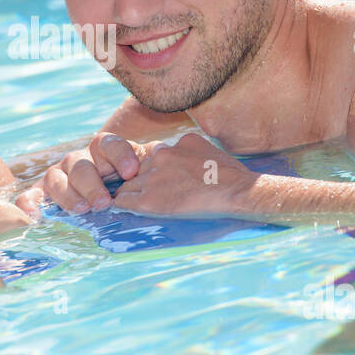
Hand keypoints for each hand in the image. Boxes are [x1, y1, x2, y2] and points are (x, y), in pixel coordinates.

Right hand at [38, 132, 150, 212]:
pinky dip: (29, 204)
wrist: (105, 190)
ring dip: (67, 195)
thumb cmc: (129, 183)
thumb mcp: (142, 170)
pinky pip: (31, 195)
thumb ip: (151, 164)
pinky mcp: (43, 193)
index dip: (120, 155)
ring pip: (55, 178)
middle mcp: (79, 159)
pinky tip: (33, 216)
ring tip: (81, 210)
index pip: (109, 143)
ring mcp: (59, 175)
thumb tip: (165, 158)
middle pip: (80, 165)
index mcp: (103, 150)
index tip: (132, 171)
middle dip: (92, 184)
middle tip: (103, 203)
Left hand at [111, 133, 257, 216]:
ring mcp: (153, 178)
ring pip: (128, 185)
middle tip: (143, 197)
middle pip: (137, 170)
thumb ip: (189, 149)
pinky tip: (118, 210)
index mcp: (175, 144)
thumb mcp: (208, 149)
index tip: (155, 181)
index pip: (153, 157)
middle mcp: (160, 157)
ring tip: (130, 205)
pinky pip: (124, 201)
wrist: (237, 191)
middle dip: (139, 181)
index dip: (152, 171)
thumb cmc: (231, 175)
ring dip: (130, 194)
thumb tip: (181, 150)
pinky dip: (121, 205)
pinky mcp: (150, 200)